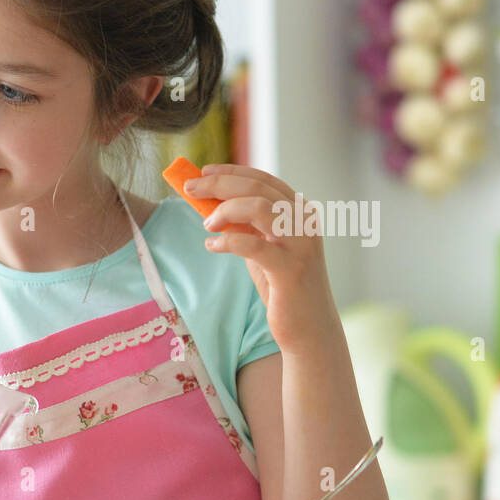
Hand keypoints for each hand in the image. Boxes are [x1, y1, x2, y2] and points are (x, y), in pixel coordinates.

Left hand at [186, 163, 339, 355]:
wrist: (309, 328)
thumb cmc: (281, 287)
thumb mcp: (262, 249)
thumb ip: (245, 227)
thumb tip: (211, 206)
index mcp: (299, 212)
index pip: (264, 179)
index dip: (232, 171)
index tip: (203, 171)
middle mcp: (304, 222)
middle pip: (258, 187)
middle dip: (219, 183)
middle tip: (190, 188)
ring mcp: (301, 244)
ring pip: (260, 207)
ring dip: (225, 210)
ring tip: (207, 225)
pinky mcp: (290, 269)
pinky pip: (253, 245)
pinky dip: (227, 241)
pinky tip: (212, 246)